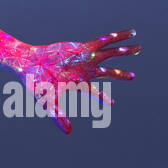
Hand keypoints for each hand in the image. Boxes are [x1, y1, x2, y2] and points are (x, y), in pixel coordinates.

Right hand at [19, 29, 139, 132]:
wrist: (28, 63)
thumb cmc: (36, 84)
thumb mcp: (48, 103)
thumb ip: (59, 117)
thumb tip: (69, 133)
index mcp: (77, 83)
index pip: (94, 92)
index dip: (103, 98)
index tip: (113, 103)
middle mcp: (84, 70)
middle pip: (108, 72)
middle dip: (120, 73)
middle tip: (133, 76)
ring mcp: (85, 58)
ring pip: (109, 55)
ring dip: (124, 51)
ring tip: (139, 48)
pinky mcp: (82, 47)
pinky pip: (102, 42)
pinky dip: (115, 38)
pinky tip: (128, 34)